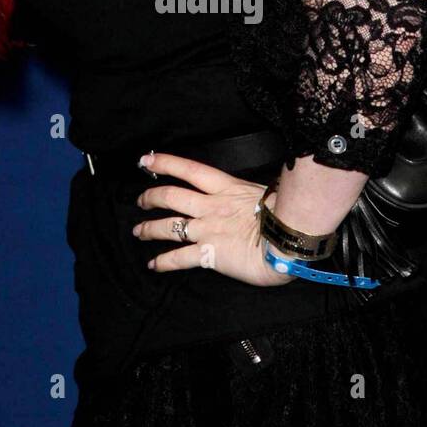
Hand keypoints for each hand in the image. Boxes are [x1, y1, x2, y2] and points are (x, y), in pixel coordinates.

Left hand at [131, 151, 296, 286]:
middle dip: (151, 197)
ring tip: (138, 231)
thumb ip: (245, 195)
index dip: (165, 163)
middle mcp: (211, 206)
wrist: (289, 240)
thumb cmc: (284, 216)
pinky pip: (178, 258)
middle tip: (140, 200)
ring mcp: (207, 230)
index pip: (189, 169)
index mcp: (226, 188)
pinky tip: (153, 265)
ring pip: (168, 226)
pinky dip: (162, 262)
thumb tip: (244, 195)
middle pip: (171, 196)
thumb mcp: (262, 194)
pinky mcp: (208, 253)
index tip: (146, 161)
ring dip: (149, 228)